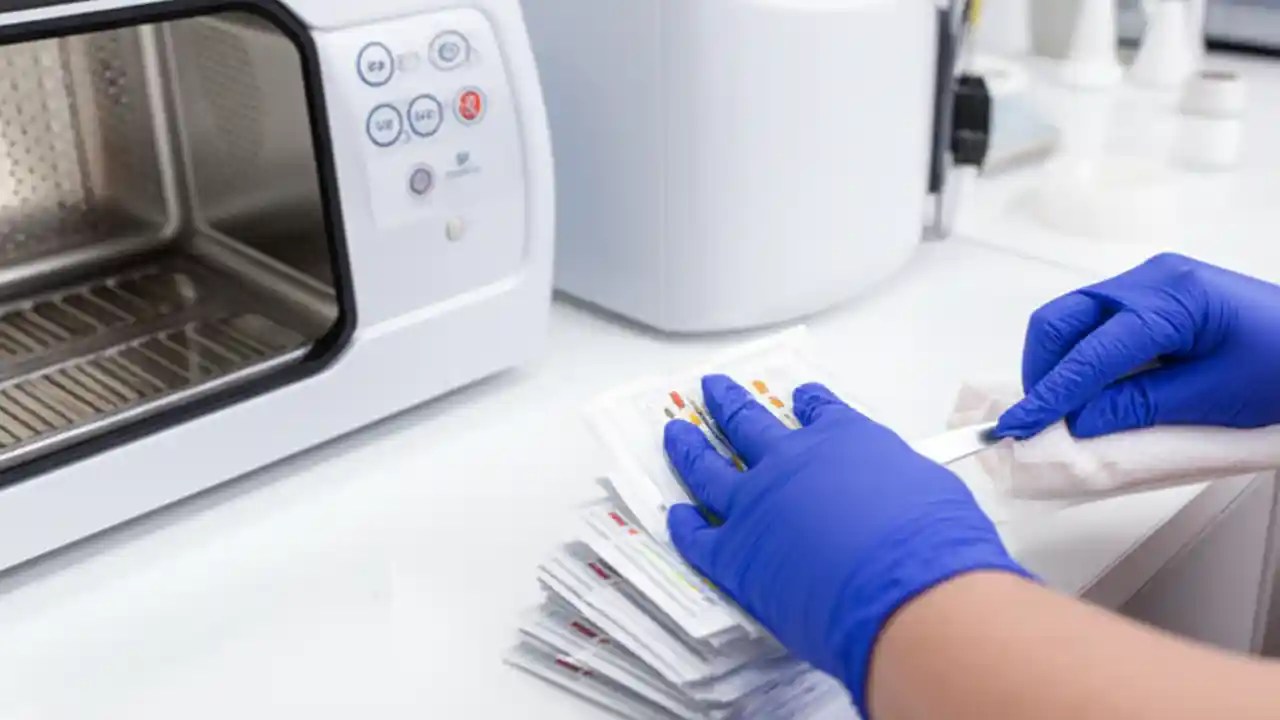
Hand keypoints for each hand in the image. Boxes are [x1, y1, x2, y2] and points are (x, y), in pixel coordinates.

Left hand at [664, 376, 1028, 712]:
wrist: (906, 592)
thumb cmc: (934, 544)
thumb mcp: (931, 489)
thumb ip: (897, 484)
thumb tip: (897, 496)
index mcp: (843, 440)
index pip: (820, 412)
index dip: (807, 403)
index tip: (799, 396)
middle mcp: (790, 462)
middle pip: (748, 422)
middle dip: (728, 402)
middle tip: (713, 389)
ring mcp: (754, 505)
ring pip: (706, 467)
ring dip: (687, 446)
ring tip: (675, 432)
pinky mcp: (733, 554)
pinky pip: (696, 537)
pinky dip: (682, 527)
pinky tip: (675, 517)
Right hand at [997, 253, 1279, 439]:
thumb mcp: (1215, 398)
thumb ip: (1140, 407)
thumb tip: (1080, 421)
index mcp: (1171, 300)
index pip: (1091, 352)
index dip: (1051, 393)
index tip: (1019, 425)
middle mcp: (1151, 279)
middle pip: (1062, 319)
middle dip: (1041, 370)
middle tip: (1040, 417)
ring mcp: (1149, 282)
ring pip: (1071, 318)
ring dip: (1058, 363)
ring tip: (1064, 407)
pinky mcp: (1152, 293)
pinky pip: (1095, 320)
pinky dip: (1081, 354)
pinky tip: (1090, 386)